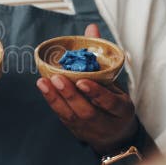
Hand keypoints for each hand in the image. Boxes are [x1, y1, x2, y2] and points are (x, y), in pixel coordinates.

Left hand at [36, 24, 137, 153]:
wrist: (115, 136)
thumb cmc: (115, 103)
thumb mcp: (116, 83)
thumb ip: (102, 57)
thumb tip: (91, 28)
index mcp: (122, 110)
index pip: (111, 103)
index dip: (96, 93)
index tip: (82, 81)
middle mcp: (105, 122)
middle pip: (87, 111)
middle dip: (70, 95)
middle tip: (57, 78)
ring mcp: (89, 129)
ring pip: (71, 116)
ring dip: (55, 98)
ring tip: (44, 82)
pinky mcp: (75, 130)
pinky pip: (62, 116)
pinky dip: (52, 101)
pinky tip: (44, 88)